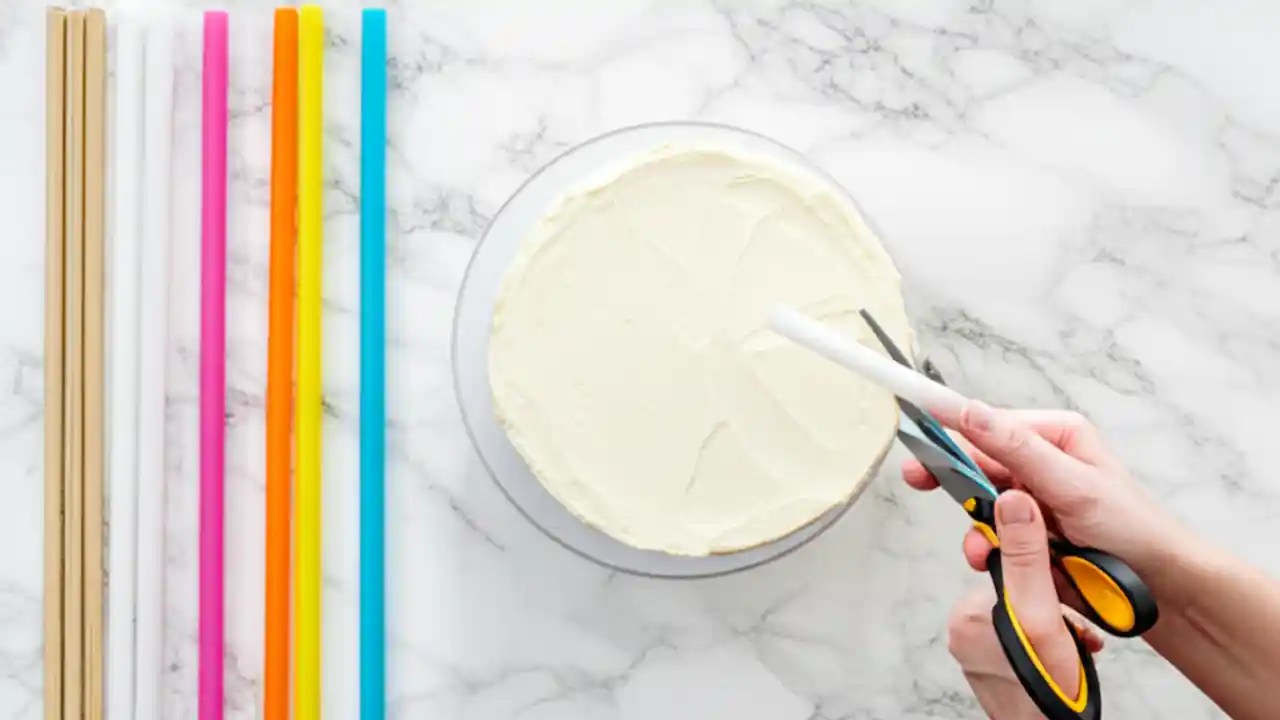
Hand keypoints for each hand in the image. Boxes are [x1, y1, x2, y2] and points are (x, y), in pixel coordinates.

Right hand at [903, 401, 1184, 582]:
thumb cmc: (1133, 529)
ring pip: (977, 501)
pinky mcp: (1026, 533)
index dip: (950, 427)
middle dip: (953, 478)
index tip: (914, 421)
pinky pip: (989, 532)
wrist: (1160, 589)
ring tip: (982, 548)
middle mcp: (1039, 462)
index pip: (988, 424)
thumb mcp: (1071, 485)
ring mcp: (1031, 499)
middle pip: (976, 461)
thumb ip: (1016, 448)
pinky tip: (992, 559)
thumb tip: (968, 411)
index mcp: (1053, 436)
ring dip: (975, 523)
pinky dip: (986, 547)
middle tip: (918, 477)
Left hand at [946, 489, 1101, 714]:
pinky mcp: (999, 669)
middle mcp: (966, 633)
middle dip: (1055, 606)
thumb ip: (1027, 559)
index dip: (1042, 575)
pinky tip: (1071, 655)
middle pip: (1020, 591)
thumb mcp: (1043, 616)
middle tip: (1075, 630)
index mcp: (968, 615)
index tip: (1063, 597)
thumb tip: (1013, 504)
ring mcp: (981, 654)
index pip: (1005, 568)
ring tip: (1076, 647)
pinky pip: (1028, 639)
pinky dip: (1053, 643)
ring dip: (1059, 625)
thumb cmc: (1049, 693)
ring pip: (1029, 615)